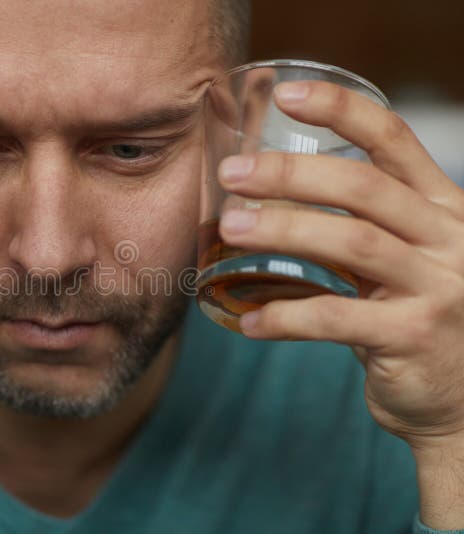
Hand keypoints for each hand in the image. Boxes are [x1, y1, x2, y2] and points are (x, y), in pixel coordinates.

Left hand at [215, 80, 463, 526]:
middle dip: (290, 173)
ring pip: (351, 242)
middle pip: (363, 186)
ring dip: (281, 230)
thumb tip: (267, 197)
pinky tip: (248, 321)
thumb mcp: (404, 257)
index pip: (392, 140)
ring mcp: (437, 287)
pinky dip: (286, 317)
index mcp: (439, 206)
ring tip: (229, 229)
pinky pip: (337, 319)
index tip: (285, 94)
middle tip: (232, 173)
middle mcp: (447, 238)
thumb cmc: (418, 316)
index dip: (340, 109)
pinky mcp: (415, 337)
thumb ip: (359, 224)